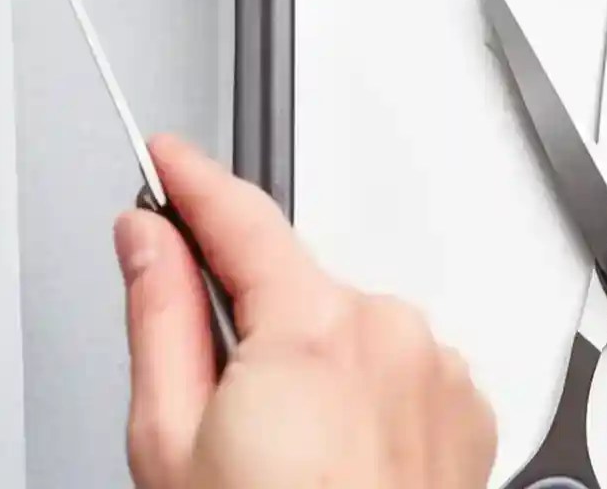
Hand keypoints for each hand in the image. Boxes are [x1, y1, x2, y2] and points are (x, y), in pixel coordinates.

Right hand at [115, 135, 496, 488]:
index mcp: (313, 332)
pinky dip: (349, 382)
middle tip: (200, 382)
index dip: (189, 178)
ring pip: (337, 320)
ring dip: (297, 350)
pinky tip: (322, 450)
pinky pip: (388, 361)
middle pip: (288, 276)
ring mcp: (436, 374)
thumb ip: (157, 314)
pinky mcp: (461, 408)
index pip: (239, 215)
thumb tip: (145, 239)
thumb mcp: (169, 436)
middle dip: (238, 301)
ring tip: (271, 443)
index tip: (163, 157)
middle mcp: (391, 336)